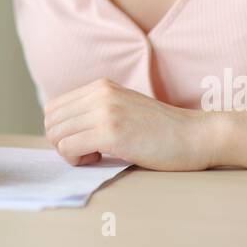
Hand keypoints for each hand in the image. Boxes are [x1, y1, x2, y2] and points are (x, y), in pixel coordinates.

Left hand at [43, 78, 218, 170]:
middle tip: (87, 153)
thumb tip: (62, 131)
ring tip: (96, 156)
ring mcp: (104, 111)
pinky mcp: (111, 132)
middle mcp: (99, 94)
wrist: (195, 135)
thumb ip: (97, 111)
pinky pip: (69, 148)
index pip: (54, 108)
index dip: (61, 131)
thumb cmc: (163, 131)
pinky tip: (100, 159)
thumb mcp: (124, 108)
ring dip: (70, 153)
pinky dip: (77, 160)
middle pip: (51, 121)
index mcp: (100, 86)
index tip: (83, 142)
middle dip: (62, 143)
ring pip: (56, 135)